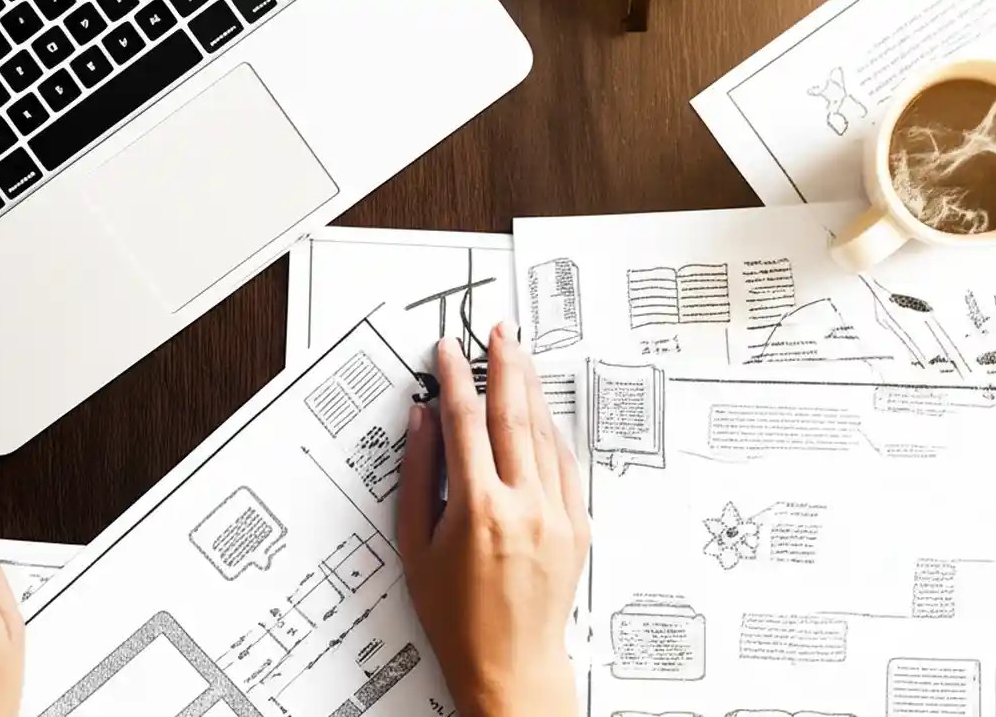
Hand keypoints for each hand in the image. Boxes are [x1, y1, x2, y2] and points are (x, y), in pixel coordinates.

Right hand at [398, 325, 589, 716]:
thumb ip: (417, 476)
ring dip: (531, 390)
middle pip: (515, 414)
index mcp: (479, 510)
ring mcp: (558, 515)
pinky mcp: (578, 526)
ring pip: (544, 434)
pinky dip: (551, 433)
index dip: (454, 379)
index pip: (465, 423)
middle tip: (500, 331)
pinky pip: (565, 465)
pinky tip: (540, 413)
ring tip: (519, 357)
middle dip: (505, 364)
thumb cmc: (456, 615)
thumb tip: (422, 419)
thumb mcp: (416, 546)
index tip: (447, 352)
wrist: (510, 664)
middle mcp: (524, 506)